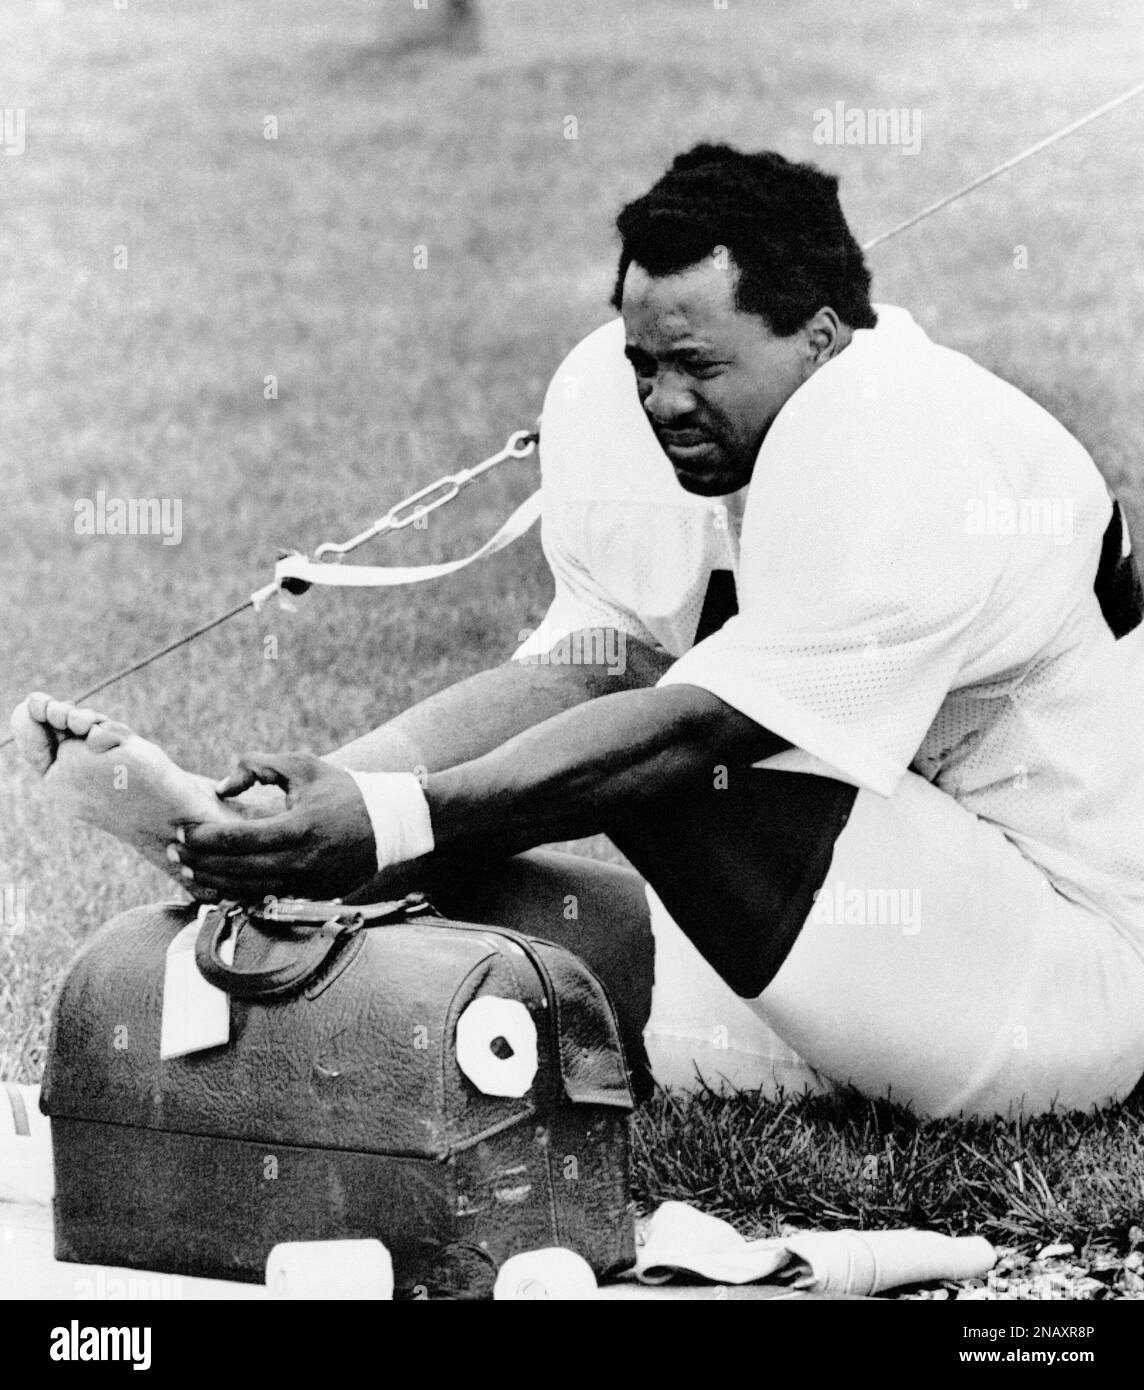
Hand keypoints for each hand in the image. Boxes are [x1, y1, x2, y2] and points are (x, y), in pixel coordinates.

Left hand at [176, 753, 377, 900]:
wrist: (390, 824)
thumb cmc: (344, 790)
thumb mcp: (304, 766)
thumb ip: (259, 766)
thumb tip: (222, 786)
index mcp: (300, 826)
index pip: (239, 838)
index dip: (205, 838)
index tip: (182, 831)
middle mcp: (303, 861)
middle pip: (237, 869)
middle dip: (200, 861)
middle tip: (174, 852)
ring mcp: (308, 883)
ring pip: (248, 890)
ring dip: (213, 881)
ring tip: (188, 870)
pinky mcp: (311, 895)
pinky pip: (265, 899)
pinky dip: (238, 893)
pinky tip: (217, 884)